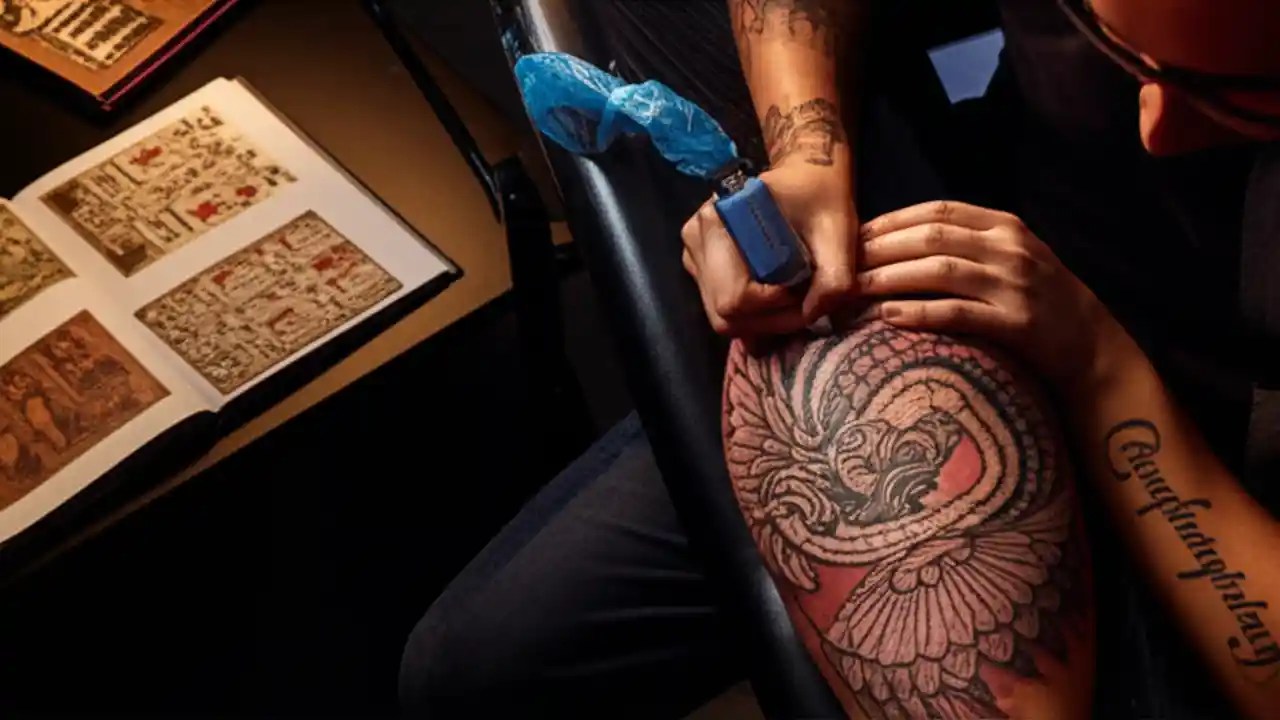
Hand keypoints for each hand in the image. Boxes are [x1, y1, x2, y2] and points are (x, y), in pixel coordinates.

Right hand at [681, 158, 857, 336]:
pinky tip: (778, 295)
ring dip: (763, 321)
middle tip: (805, 305)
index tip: (807, 292)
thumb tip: (810, 317)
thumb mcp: (839, 232)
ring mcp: (694, 255)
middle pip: (725, 315)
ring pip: (722, 318)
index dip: (776, 307)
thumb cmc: (821, 195)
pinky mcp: (700, 267)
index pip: (736, 296)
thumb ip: (833, 280)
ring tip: (794, 299)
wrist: (804, 172)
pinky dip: (753, 315)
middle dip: (770, 321)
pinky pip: (722, 309)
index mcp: (719, 222)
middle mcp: (696, 239)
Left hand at [857, 201, 1120, 386]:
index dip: (891, 220)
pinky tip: (887, 318)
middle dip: (880, 248)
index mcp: (1004, 226)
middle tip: (840, 263)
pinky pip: (957, 314)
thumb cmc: (1037, 299)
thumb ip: (967, 243)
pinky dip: (919, 313)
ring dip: (889, 278)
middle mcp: (1009, 249)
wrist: (1092, 344)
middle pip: (931, 238)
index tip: (854, 234)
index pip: (938, 211)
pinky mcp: (1016, 323)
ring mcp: (1013, 285)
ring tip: (851, 289)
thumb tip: (900, 241)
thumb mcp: (1010, 256)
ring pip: (939, 272)